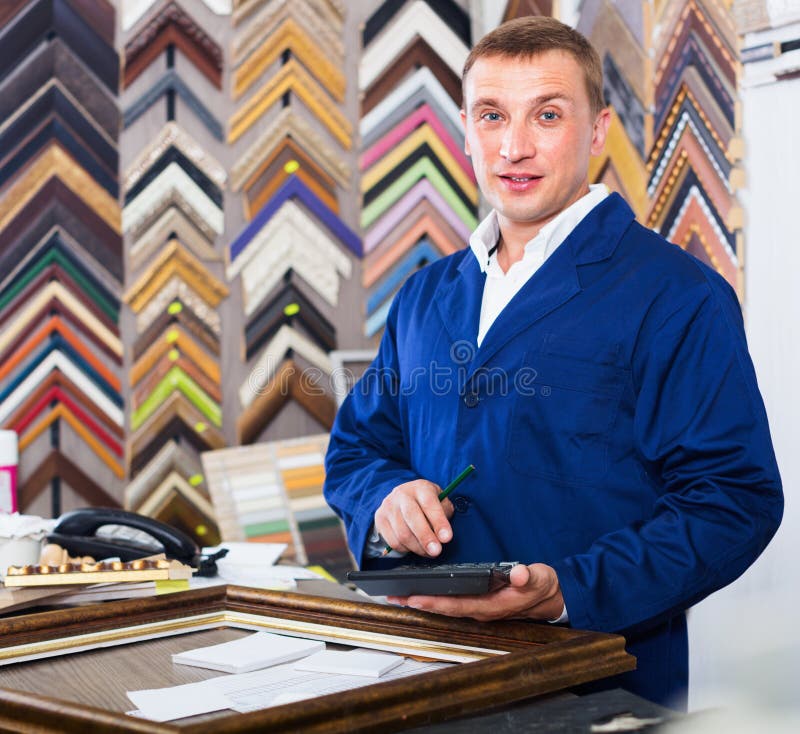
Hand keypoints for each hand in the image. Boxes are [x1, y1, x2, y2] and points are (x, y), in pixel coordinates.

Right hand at [375, 479, 454, 556]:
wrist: (403, 498)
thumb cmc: (426, 503)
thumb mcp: (440, 502)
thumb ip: (445, 515)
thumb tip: (443, 536)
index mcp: (420, 487)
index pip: (429, 503)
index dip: (438, 521)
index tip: (447, 538)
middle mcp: (402, 494)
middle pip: (412, 517)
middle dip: (425, 537)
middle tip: (436, 551)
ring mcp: (389, 506)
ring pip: (402, 533)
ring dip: (418, 547)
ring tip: (428, 551)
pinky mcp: (380, 518)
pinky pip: (393, 541)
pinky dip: (406, 549)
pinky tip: (414, 546)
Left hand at [387, 563, 563, 622]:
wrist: (549, 598)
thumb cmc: (541, 587)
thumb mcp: (539, 578)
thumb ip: (529, 576)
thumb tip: (520, 574)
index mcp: (491, 605)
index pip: (457, 605)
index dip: (435, 602)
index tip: (414, 598)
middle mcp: (480, 610)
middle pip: (444, 608)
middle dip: (419, 603)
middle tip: (394, 596)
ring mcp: (477, 607)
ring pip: (444, 606)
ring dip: (422, 601)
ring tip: (399, 595)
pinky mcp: (476, 602)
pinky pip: (450, 602)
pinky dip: (433, 597)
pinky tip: (420, 592)